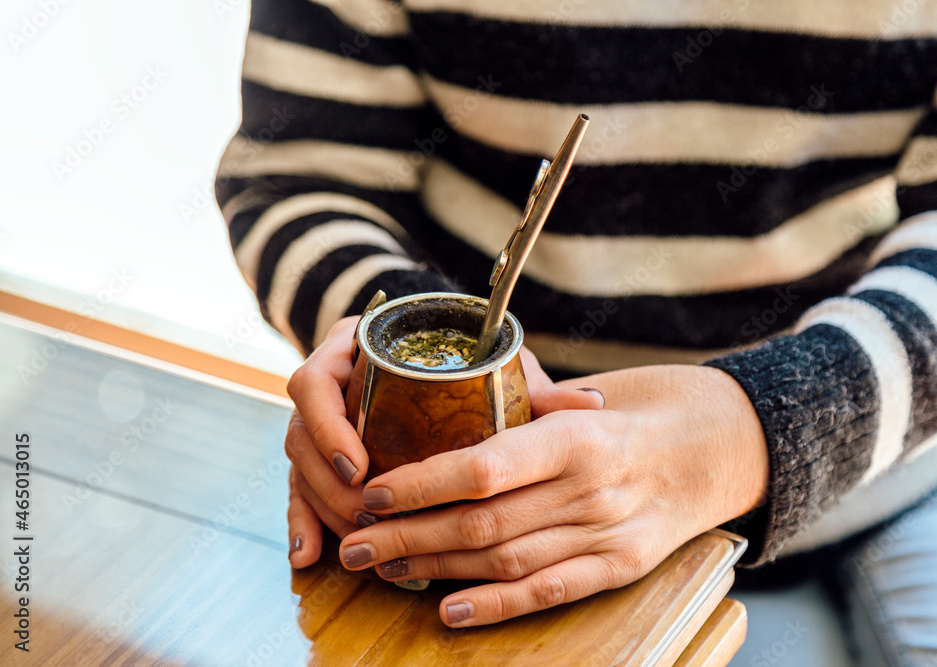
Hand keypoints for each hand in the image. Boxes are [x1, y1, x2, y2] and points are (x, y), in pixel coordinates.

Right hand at [283, 315, 603, 565]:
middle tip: (367, 516)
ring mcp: (319, 422)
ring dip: (323, 507)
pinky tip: (310, 555)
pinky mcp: (318, 457)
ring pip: (300, 467)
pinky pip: (298, 489)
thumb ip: (532, 387)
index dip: (328, 424)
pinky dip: (303, 522)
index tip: (358, 464)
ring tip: (357, 540)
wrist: (432, 355)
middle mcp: (329, 385)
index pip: (314, 380)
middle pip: (302, 433)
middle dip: (329, 483)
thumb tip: (592, 405)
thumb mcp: (490, 367)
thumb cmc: (464, 362)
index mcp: (354, 349)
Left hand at [336, 365, 768, 626]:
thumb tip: (435, 420)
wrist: (711, 446)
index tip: (373, 494)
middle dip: (409, 535)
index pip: (484, 465)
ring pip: (505, 560)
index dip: (422, 485)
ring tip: (385, 567)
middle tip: (357, 542)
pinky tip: (449, 610)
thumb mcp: (579, 399)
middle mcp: (590, 488)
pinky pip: (549, 592)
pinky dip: (496, 606)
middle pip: (482, 523)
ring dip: (437, 567)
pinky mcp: (619, 567)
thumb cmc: (629, 414)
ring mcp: (607, 533)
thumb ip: (519, 414)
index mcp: (575, 436)